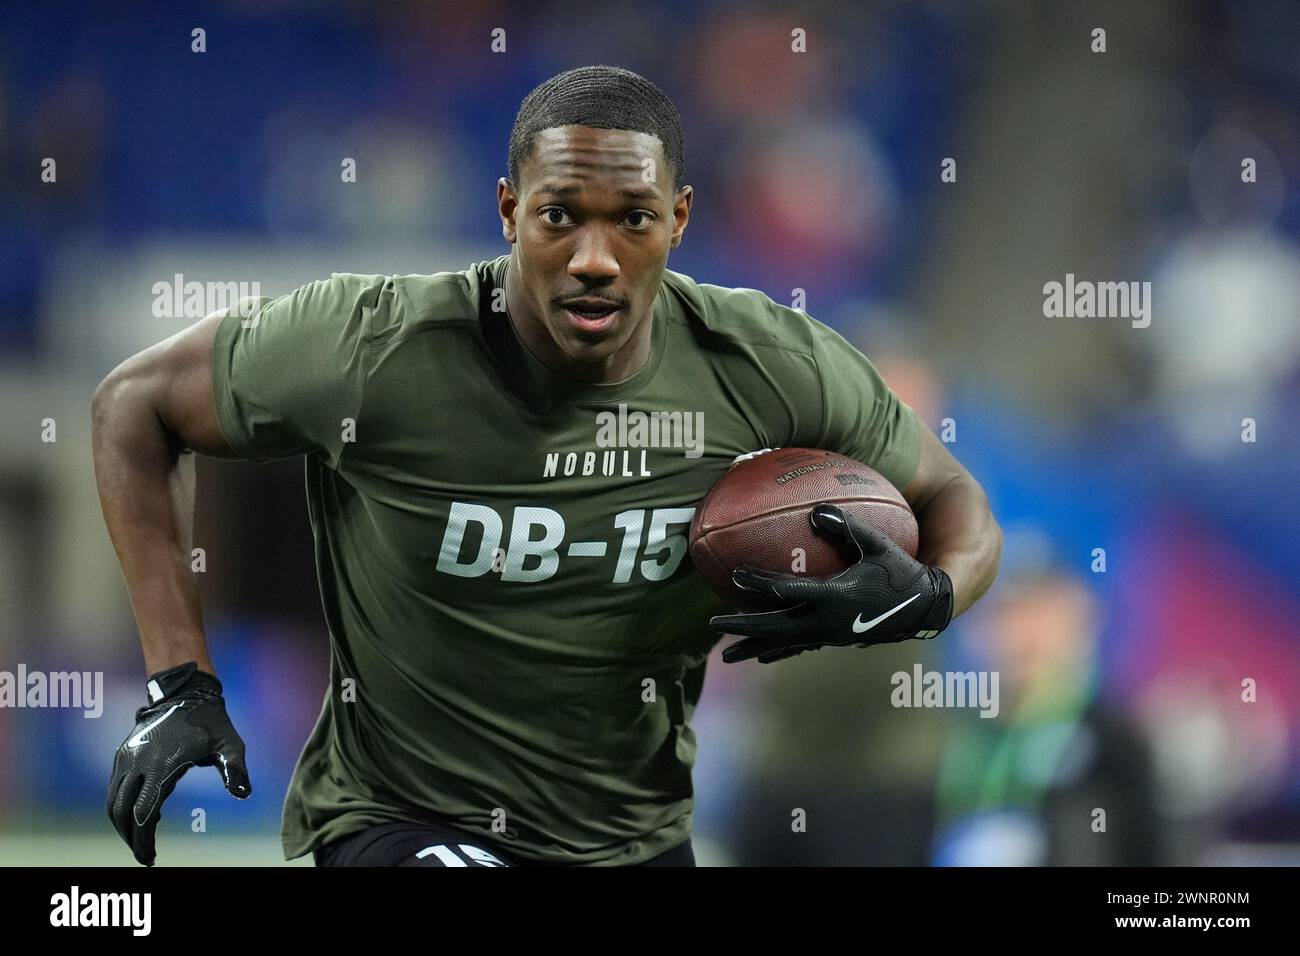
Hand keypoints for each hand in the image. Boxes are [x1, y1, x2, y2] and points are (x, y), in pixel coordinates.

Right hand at [106, 661, 250, 865]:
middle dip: (129, 838)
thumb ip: (235, 770)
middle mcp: (137, 763)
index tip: (149, 858)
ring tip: (139, 839)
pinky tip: (139, 816)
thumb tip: (243, 793)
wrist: (185, 692)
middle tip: (144, 855)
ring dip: (121, 825)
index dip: (143, 840)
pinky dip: (120, 807)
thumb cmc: (211, 721)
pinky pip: (113, 788)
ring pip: (112, 802)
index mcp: (162, 765)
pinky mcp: (122, 754)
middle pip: (121, 812)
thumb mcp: (229, 745)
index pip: (143, 813)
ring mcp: (126, 758)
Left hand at [709, 503, 954, 663]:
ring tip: (726, 656)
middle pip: (776, 627)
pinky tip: (760, 656)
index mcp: (835, 596)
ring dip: (754, 648)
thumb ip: (846, 525)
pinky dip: (778, 652)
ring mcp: (830, 635)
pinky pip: (799, 648)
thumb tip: (814, 508)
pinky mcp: (834, 640)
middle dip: (744, 626)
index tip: (735, 574)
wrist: (924, 608)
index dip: (759, 582)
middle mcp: (828, 621)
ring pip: (784, 644)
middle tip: (712, 624)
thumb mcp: (877, 544)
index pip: (787, 591)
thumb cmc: (901, 570)